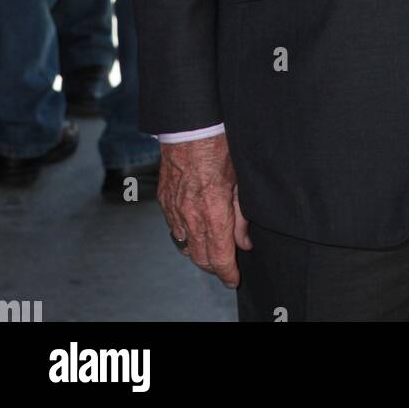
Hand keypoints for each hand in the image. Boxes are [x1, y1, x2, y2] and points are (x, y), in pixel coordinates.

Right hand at [158, 132, 251, 286]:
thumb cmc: (219, 149)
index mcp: (213, 214)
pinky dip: (185, 236)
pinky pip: (174, 229)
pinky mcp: (164, 201)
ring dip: (200, 253)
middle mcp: (191, 217)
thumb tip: (244, 242)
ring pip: (186, 247)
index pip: (220, 258)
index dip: (228, 273)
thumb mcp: (240, 183)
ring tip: (213, 251)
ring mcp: (174, 210)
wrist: (190, 128)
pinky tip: (195, 231)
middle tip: (227, 266)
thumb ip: (241, 217)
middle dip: (215, 267)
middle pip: (201, 258)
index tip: (234, 279)